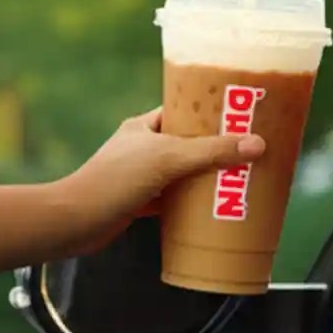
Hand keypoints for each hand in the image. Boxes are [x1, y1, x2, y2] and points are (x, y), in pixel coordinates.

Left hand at [52, 108, 264, 254]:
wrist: (76, 222)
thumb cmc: (115, 181)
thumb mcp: (168, 159)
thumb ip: (211, 152)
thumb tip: (256, 144)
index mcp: (144, 126)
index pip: (182, 109)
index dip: (209, 110)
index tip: (237, 115)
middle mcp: (143, 148)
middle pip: (188, 143)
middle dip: (215, 148)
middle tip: (246, 149)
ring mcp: (142, 176)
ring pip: (183, 173)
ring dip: (205, 177)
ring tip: (237, 177)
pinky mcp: (142, 202)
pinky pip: (175, 199)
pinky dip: (192, 203)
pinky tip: (213, 207)